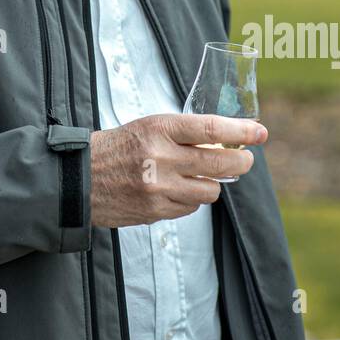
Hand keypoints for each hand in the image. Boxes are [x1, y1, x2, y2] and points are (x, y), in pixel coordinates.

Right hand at [89, 113, 267, 227]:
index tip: (259, 131)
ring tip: (205, 177)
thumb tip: (223, 141)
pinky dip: (191, 200)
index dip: (240, 130)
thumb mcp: (146, 127)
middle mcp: (160, 158)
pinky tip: (179, 191)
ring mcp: (159, 188)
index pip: (210, 128)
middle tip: (246, 159)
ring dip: (214, 184)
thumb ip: (181, 134)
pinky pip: (190, 208)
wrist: (79, 177)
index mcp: (158, 129)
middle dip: (241, 162)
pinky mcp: (155, 212)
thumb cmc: (117, 147)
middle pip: (219, 162)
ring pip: (210, 191)